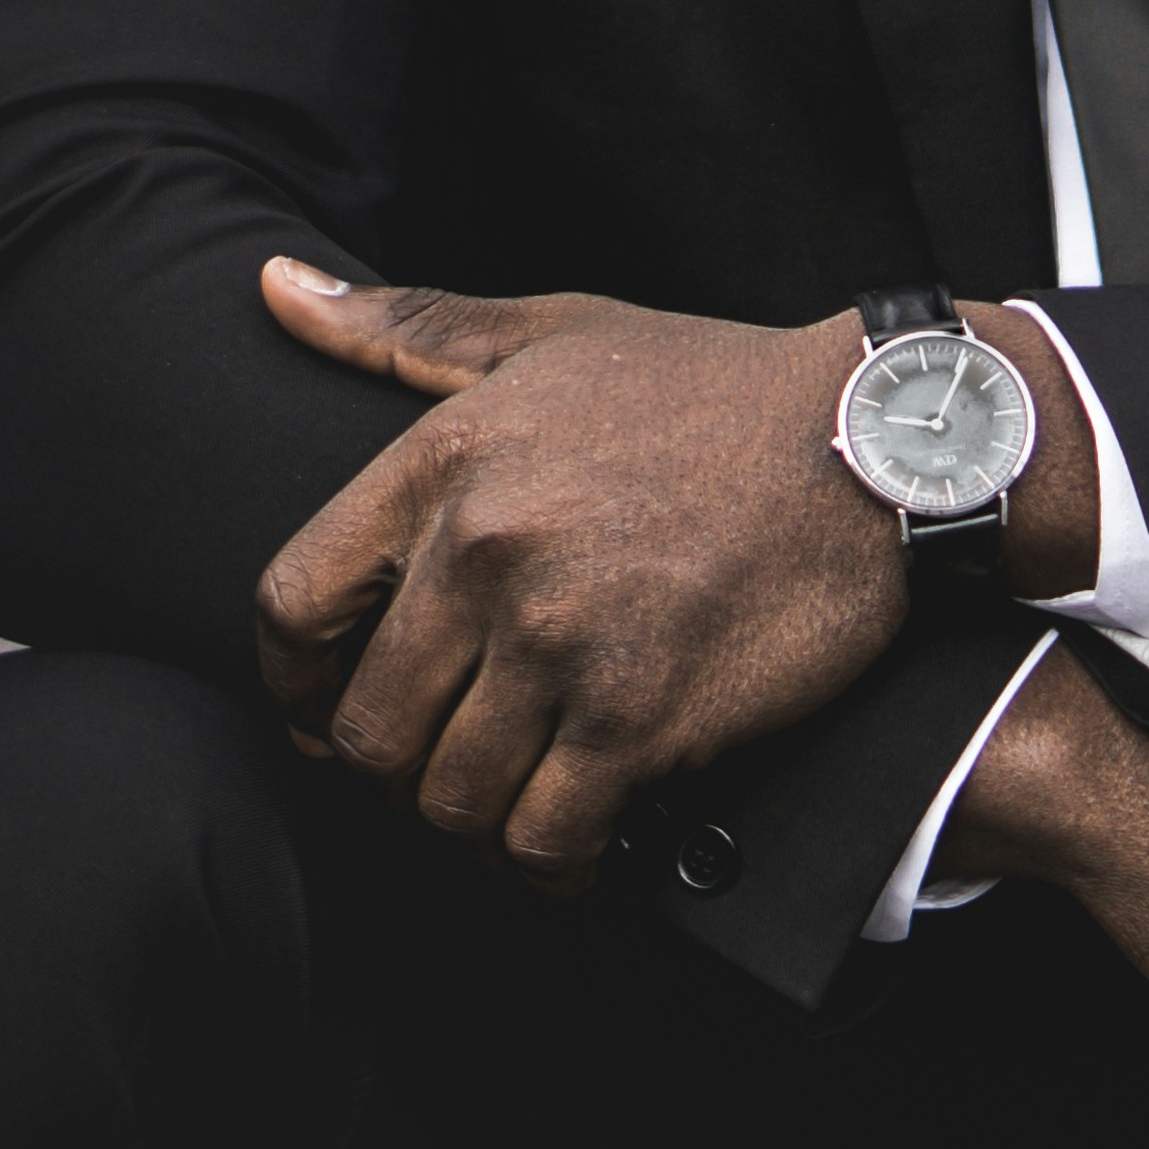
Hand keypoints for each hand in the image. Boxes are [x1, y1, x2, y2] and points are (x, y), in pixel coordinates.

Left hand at [248, 260, 1095, 881]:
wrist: (876, 437)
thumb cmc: (711, 388)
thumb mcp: (552, 334)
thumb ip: (405, 325)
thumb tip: (272, 288)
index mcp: (443, 462)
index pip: (294, 606)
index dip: (294, 682)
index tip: (325, 707)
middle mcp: (486, 554)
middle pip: (369, 728)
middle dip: (395, 769)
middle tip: (443, 767)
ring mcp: (563, 642)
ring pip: (451, 799)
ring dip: (474, 820)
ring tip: (513, 803)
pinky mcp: (643, 718)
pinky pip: (547, 836)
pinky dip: (549, 860)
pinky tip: (573, 842)